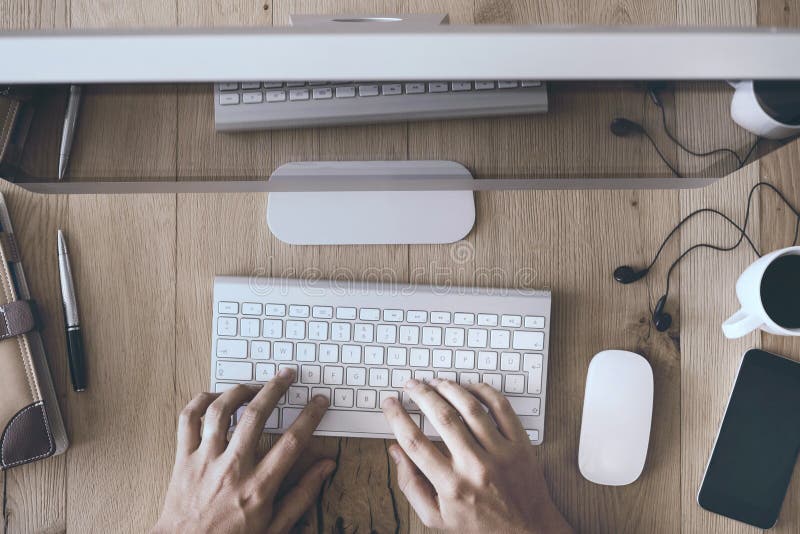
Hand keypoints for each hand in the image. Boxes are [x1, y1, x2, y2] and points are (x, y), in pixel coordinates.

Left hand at [152, 369, 333, 533]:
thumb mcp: (274, 528)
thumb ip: (301, 496)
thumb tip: (325, 468)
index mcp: (258, 488)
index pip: (292, 442)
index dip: (310, 416)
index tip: (319, 401)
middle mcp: (231, 469)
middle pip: (256, 416)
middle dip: (276, 389)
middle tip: (287, 375)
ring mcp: (204, 461)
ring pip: (220, 412)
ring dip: (239, 391)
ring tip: (253, 386)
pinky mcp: (183, 459)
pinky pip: (188, 420)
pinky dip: (200, 402)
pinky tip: (215, 397)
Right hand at [382, 378, 571, 533]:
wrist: (528, 533)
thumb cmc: (481, 526)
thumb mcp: (437, 518)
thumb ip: (411, 485)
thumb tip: (396, 452)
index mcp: (451, 485)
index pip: (415, 442)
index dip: (397, 417)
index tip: (390, 403)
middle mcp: (475, 467)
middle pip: (442, 416)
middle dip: (421, 394)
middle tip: (411, 385)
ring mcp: (501, 453)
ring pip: (470, 407)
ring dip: (449, 388)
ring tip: (436, 382)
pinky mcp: (521, 444)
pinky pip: (501, 408)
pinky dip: (484, 391)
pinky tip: (469, 388)